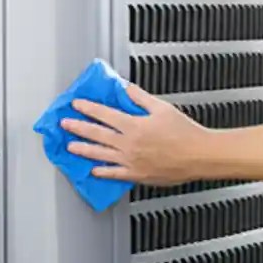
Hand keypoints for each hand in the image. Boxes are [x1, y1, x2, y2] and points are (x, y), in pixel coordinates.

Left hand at [61, 84, 208, 185]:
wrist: (198, 156)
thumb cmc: (184, 132)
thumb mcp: (162, 108)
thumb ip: (141, 98)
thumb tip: (126, 88)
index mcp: (133, 125)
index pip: (104, 114)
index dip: (88, 108)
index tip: (76, 104)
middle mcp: (128, 144)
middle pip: (97, 134)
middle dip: (78, 128)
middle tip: (65, 124)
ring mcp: (130, 161)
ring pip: (100, 154)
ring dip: (83, 149)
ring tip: (71, 147)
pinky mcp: (136, 175)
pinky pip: (114, 174)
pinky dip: (102, 172)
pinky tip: (93, 170)